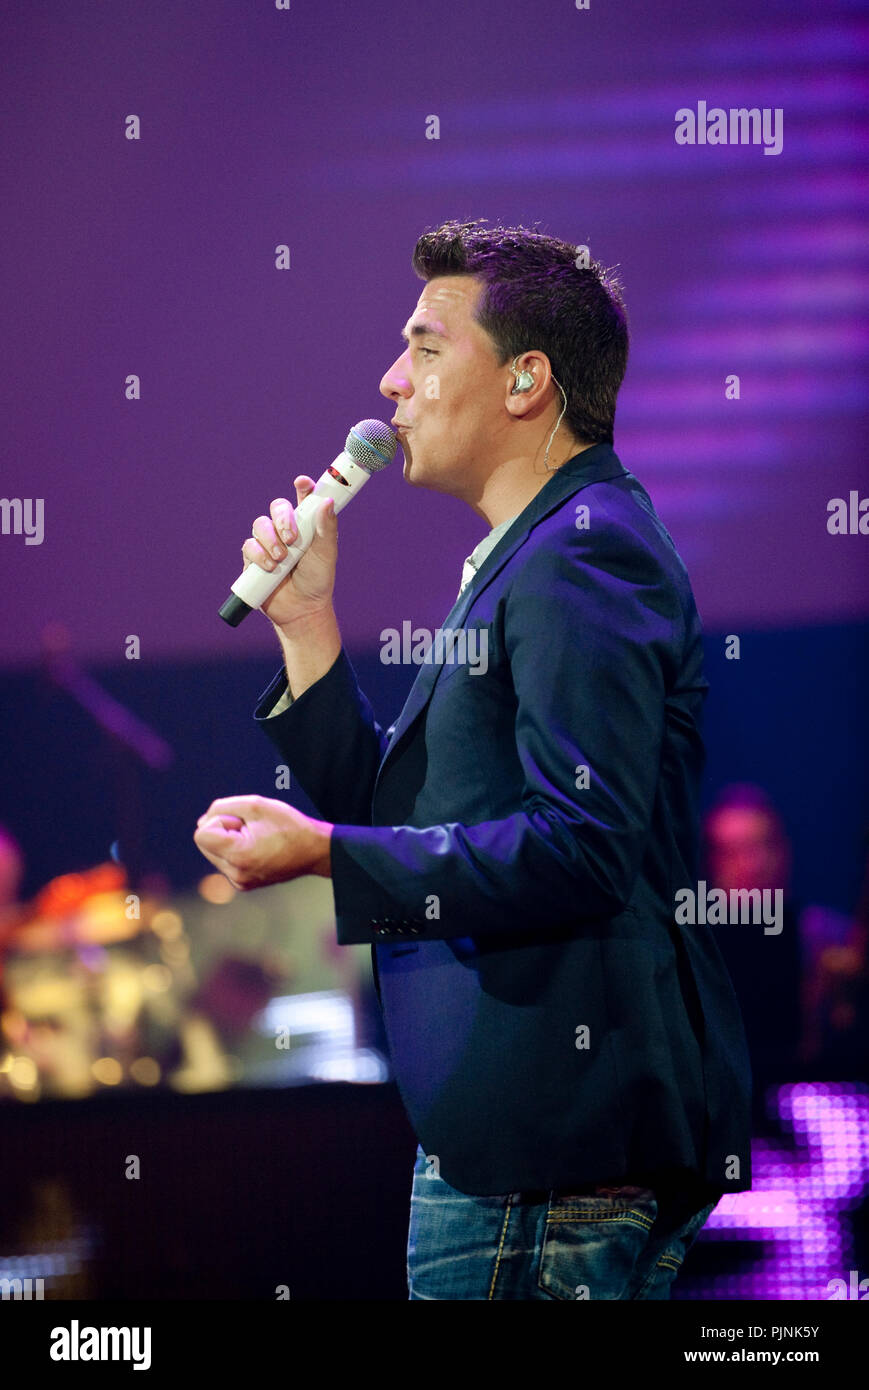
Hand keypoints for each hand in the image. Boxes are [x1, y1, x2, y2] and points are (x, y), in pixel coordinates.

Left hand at [194, 795, 331, 889]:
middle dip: (224, 829)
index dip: (221, 821)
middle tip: (253, 829)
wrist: (316, 851)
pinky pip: (225, 860)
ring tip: (258, 838)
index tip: (245, 823)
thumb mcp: (256, 804)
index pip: (201, 834)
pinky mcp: (244, 883)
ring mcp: (239, 882)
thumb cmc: (289, 826)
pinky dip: (236, 849)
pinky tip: (259, 847)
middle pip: (205, 843)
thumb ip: (222, 808)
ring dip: (230, 839)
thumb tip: (202, 822)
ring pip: (214, 851)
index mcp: (238, 856)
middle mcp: (235, 874)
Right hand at [243, 477, 338, 629]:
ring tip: (282, 559)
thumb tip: (327, 502)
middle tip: (292, 539)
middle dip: (283, 519)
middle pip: (277, 507)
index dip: (303, 486)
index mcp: (306, 524)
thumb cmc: (317, 580)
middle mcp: (285, 530)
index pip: (304, 498)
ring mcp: (268, 543)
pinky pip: (249, 546)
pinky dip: (259, 555)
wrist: (301, 609)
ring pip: (260, 524)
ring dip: (271, 540)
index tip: (302, 482)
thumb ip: (327, 528)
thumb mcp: (326, 554)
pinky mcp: (254, 558)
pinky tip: (270, 567)